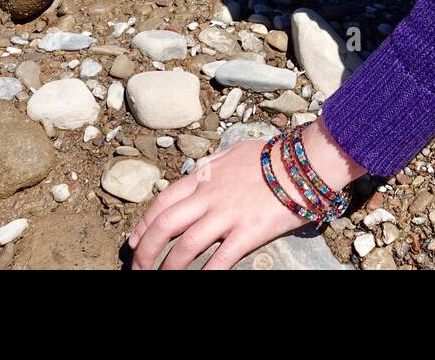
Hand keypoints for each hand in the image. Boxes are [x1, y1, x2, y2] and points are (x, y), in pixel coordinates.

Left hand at [129, 119, 364, 269]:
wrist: (301, 163)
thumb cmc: (268, 157)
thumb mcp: (230, 153)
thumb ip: (209, 167)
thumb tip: (194, 174)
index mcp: (202, 178)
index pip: (162, 203)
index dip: (143, 225)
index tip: (133, 242)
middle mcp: (208, 197)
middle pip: (165, 227)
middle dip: (145, 251)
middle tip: (138, 268)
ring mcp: (227, 216)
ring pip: (186, 246)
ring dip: (169, 267)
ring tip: (161, 279)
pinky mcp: (247, 233)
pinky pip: (220, 259)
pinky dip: (205, 274)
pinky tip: (198, 282)